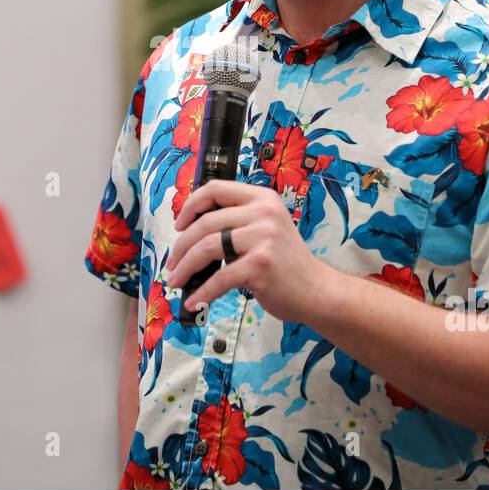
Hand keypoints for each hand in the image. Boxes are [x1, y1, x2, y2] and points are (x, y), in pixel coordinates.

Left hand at [164, 179, 331, 323]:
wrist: (316, 290)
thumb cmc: (286, 263)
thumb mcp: (266, 228)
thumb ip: (237, 223)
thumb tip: (191, 234)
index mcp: (262, 198)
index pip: (215, 189)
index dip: (190, 206)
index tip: (179, 225)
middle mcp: (263, 212)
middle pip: (205, 223)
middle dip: (181, 246)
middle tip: (172, 264)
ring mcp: (263, 238)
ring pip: (207, 248)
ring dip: (185, 267)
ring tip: (175, 281)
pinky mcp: (260, 265)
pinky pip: (220, 278)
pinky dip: (202, 291)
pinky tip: (193, 300)